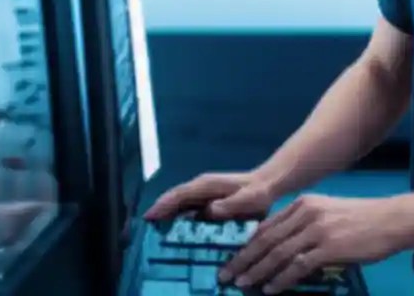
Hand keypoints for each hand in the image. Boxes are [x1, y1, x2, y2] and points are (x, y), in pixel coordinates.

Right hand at [144, 171, 275, 220]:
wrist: (268, 184)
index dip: (163, 205)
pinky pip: (187, 208)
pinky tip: (172, 229)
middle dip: (159, 210)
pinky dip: (177, 217)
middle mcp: (201, 187)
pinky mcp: (207, 200)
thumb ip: (230, 205)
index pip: (179, 194)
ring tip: (153, 230)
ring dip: (166, 214)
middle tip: (144, 227)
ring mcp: (203, 193)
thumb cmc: (258, 192)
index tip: (149, 216)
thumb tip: (209, 211)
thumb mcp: (248, 199)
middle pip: (174, 198)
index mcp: (207, 185)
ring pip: (179, 203)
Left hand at [221, 194, 401, 293]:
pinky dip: (281, 279)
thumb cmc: (363, 219)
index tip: (234, 259)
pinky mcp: (329, 247)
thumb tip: (283, 248)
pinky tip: (270, 289)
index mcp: (303, 204)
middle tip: (226, 275)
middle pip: (266, 240)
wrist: (390, 220)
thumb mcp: (328, 213)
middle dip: (243, 259)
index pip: (267, 226)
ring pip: (277, 254)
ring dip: (257, 271)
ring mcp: (317, 230)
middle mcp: (306, 214)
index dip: (247, 245)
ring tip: (242, 284)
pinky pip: (297, 266)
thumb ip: (305, 225)